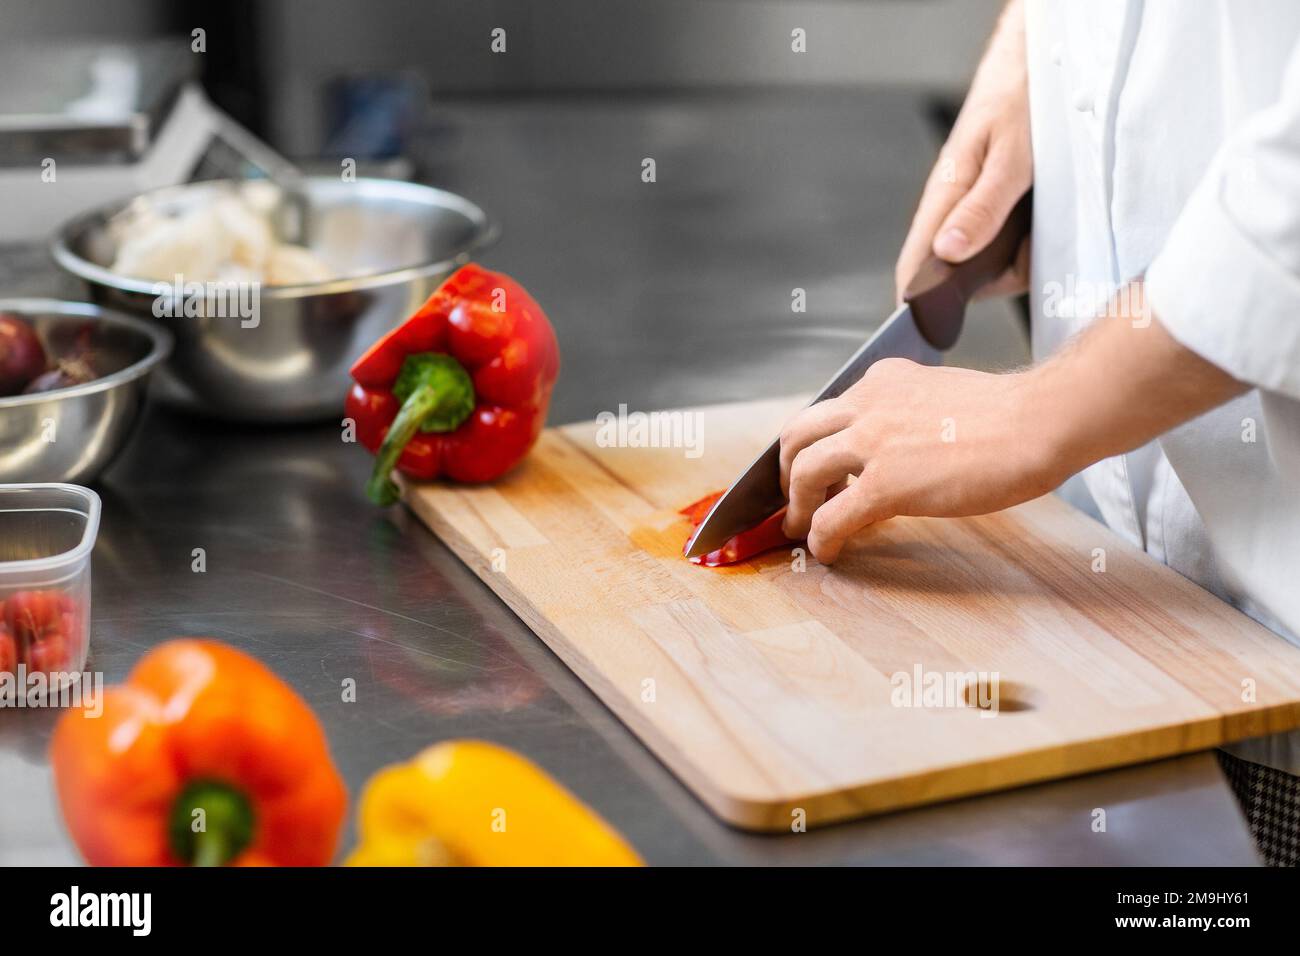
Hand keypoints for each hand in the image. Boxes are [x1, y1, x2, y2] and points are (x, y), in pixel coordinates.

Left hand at [779, 284, 1247, 564]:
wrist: (1041, 421)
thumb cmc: (1012, 416)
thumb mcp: (943, 396)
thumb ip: (909, 414)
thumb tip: (896, 449)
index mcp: (883, 380)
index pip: (828, 410)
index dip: (814, 444)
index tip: (816, 468)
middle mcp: (868, 404)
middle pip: (798, 435)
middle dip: (788, 470)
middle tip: (797, 497)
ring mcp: (872, 443)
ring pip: (803, 472)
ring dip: (797, 506)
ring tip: (802, 528)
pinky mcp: (884, 484)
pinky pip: (832, 516)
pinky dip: (820, 537)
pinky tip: (827, 550)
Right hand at [895, 0, 1031, 300]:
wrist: (1040, 58)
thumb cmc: (1020, 97)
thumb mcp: (1011, 155)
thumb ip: (982, 207)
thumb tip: (948, 253)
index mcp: (944, 198)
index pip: (913, 266)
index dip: (918, 303)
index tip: (932, 329)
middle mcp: (955, 207)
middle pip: (954, 272)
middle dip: (982, 286)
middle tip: (1013, 278)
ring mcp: (976, 206)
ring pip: (986, 259)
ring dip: (1012, 264)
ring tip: (1036, 243)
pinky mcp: (998, 203)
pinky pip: (1009, 242)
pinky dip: (1028, 245)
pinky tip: (1044, 230)